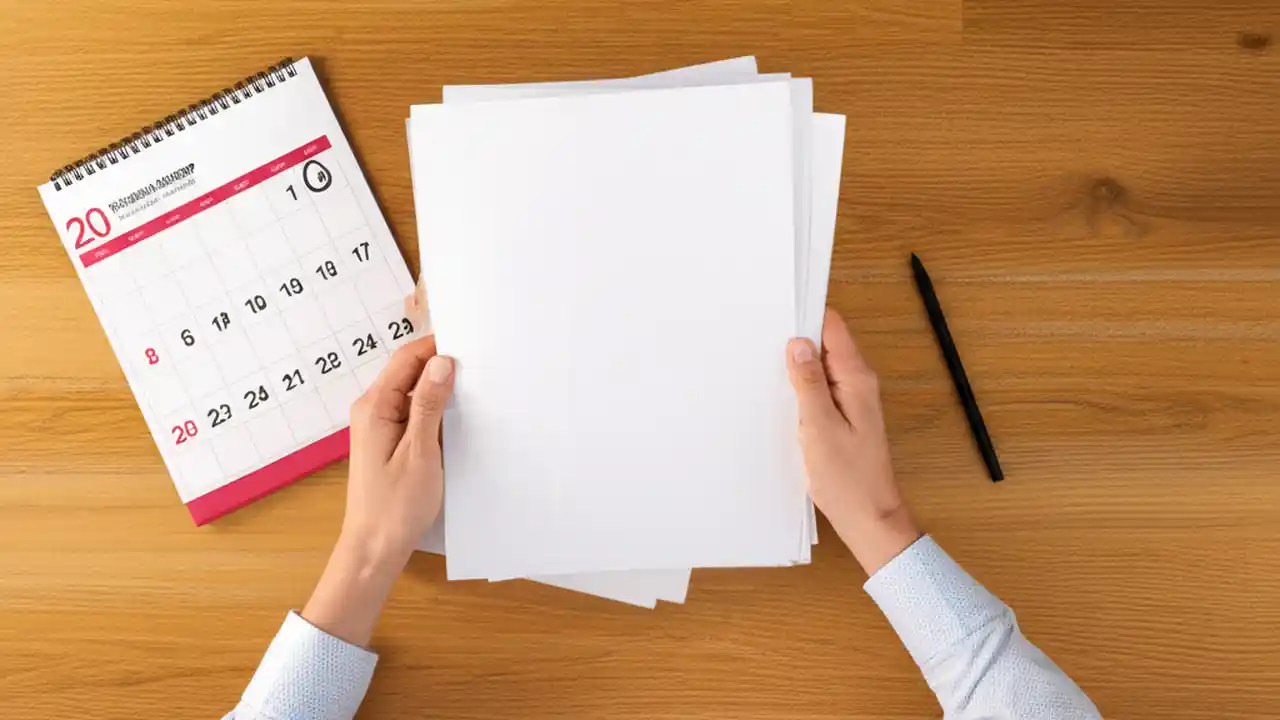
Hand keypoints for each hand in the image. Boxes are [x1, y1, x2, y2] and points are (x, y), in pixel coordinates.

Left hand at [303, 332, 453, 645]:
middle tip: (480, 367)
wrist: (374, 547)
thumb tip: (442, 362)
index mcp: (375, 406)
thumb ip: (429, 405)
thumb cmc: (395, 507)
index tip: (471, 345)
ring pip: (414, 392)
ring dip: (440, 390)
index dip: (437, 346)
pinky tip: (457, 420)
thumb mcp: (420, 452)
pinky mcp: (388, 440)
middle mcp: (372, 409)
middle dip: (442, 366)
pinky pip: (413, 412)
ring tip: (475, 391)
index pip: (407, 358)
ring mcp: (379, 425)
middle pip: (410, 371)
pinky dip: (435, 411)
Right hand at [786, 308, 920, 575]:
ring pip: (819, 368)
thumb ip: (809, 383)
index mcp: (856, 379)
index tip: (775, 316)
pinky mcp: (842, 418)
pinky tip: (779, 398)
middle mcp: (857, 384)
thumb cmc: (847, 478)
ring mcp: (850, 401)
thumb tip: (797, 343)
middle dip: (795, 341)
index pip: (833, 329)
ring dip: (795, 368)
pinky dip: (800, 390)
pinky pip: (819, 391)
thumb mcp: (819, 427)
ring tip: (761, 368)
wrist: (868, 518)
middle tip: (758, 342)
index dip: (806, 318)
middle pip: (825, 345)